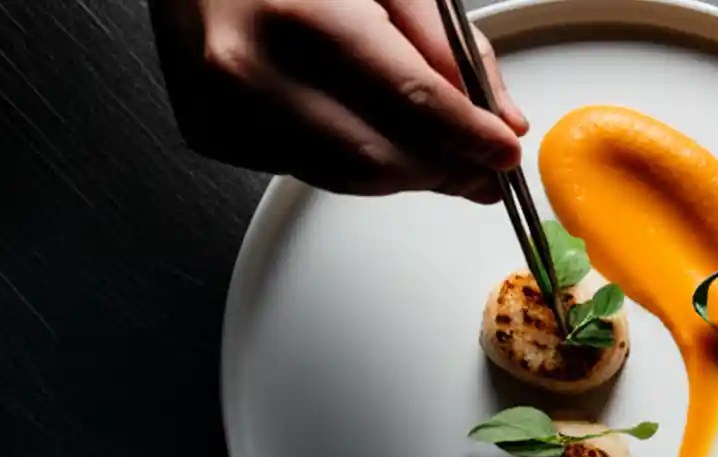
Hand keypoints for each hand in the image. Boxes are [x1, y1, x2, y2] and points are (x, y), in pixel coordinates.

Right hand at [150, 0, 527, 199]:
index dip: (469, 136)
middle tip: (487, 167)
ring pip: (348, 178)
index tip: (505, 150)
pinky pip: (311, 171)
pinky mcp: (212, 133)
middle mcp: (250, 69)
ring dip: (409, 176)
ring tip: (447, 160)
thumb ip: (447, 46)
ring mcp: (223, 110)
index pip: (411, 100)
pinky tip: (378, 138)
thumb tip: (497, 117)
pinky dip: (358, 165)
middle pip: (381, 157)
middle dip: (447, 169)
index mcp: (300, 15)